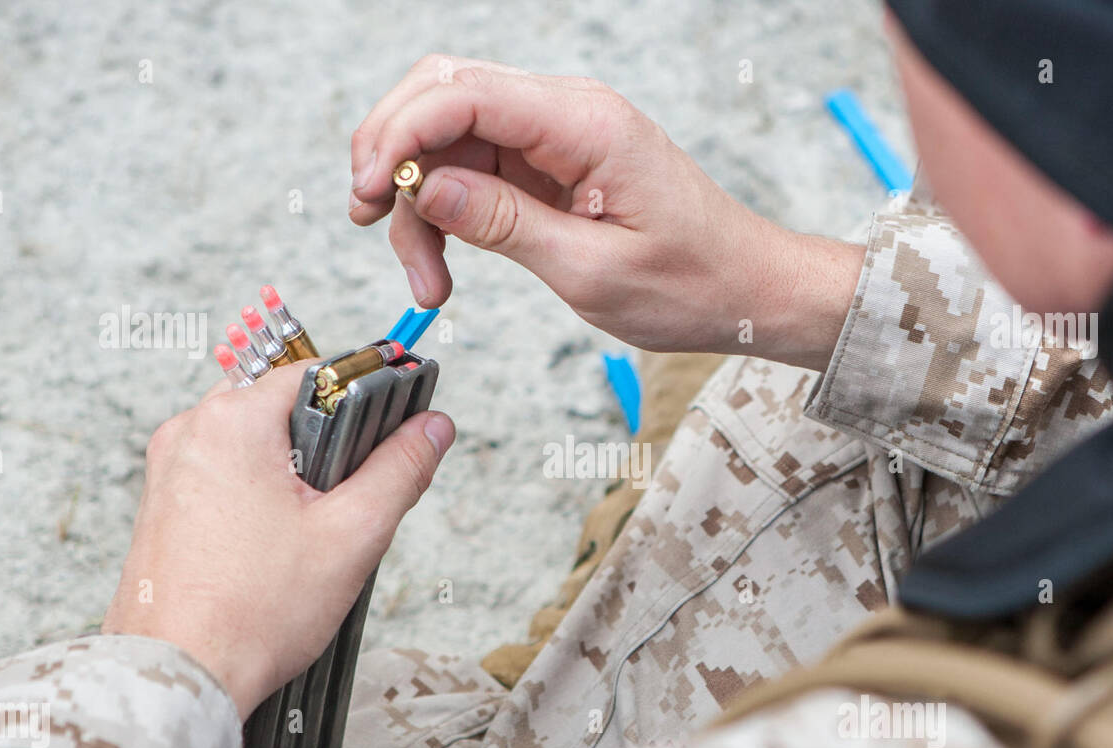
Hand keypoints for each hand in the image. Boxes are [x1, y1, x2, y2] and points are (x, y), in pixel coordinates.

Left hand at [101, 363, 454, 718]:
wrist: (179, 678)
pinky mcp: (162, 506)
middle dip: (328, 449)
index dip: (366, 403)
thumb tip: (433, 427)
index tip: (390, 435)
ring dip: (294, 477)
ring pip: (256, 446)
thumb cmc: (251, 614)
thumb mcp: (353, 534)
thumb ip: (401, 469)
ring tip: (310, 536)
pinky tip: (276, 550)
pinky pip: (226, 477)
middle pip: (285, 409)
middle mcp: (189, 433)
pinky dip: (259, 499)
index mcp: (232, 422)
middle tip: (348, 505)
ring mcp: (168, 470)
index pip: (318, 374)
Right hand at [349, 56, 861, 371]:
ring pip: (449, 137)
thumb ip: (504, 226)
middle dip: (391, 153)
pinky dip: (444, 212)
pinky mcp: (549, 166)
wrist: (746, 289)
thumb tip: (423, 188)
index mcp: (585, 123)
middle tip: (366, 220)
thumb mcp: (593, 270)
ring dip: (416, 199)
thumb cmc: (692, 283)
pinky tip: (442, 263)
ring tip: (425, 279)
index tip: (367, 194)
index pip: (463, 93)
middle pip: (443, 95)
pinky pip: (474, 170)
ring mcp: (555, 137)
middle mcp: (567, 114)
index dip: (398, 134)